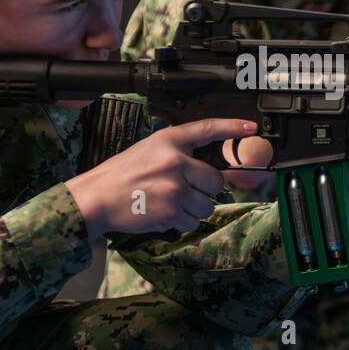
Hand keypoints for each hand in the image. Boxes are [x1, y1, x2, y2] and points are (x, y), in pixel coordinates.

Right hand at [67, 118, 256, 238]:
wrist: (97, 197)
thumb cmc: (121, 174)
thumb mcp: (148, 149)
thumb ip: (177, 153)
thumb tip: (206, 168)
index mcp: (169, 141)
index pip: (207, 128)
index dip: (232, 127)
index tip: (250, 127)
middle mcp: (175, 161)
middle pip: (215, 180)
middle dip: (205, 190)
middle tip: (185, 190)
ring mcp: (175, 187)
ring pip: (206, 205)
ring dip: (193, 209)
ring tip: (169, 202)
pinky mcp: (171, 211)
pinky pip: (192, 222)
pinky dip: (181, 222)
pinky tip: (163, 213)